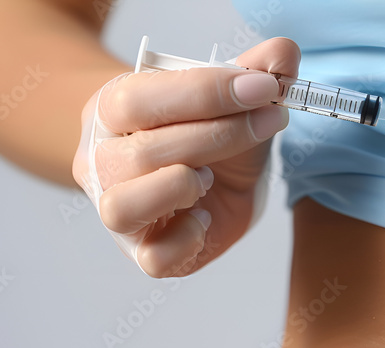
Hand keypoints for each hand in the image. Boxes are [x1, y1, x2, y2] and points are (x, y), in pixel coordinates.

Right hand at [71, 38, 298, 276]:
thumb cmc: (213, 139)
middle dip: (217, 134)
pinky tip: (207, 217)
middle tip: (268, 120)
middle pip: (141, 152)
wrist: (213, 185)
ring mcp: (117, 211)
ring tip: (209, 177)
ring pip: (123, 207)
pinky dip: (187, 238)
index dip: (204, 92)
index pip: (139, 98)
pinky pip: (153, 256)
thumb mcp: (237, 101)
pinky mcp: (143, 252)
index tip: (262, 87)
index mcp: (110, 111)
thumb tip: (283, 53)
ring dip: (178, 187)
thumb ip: (256, 73)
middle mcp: (101, 161)